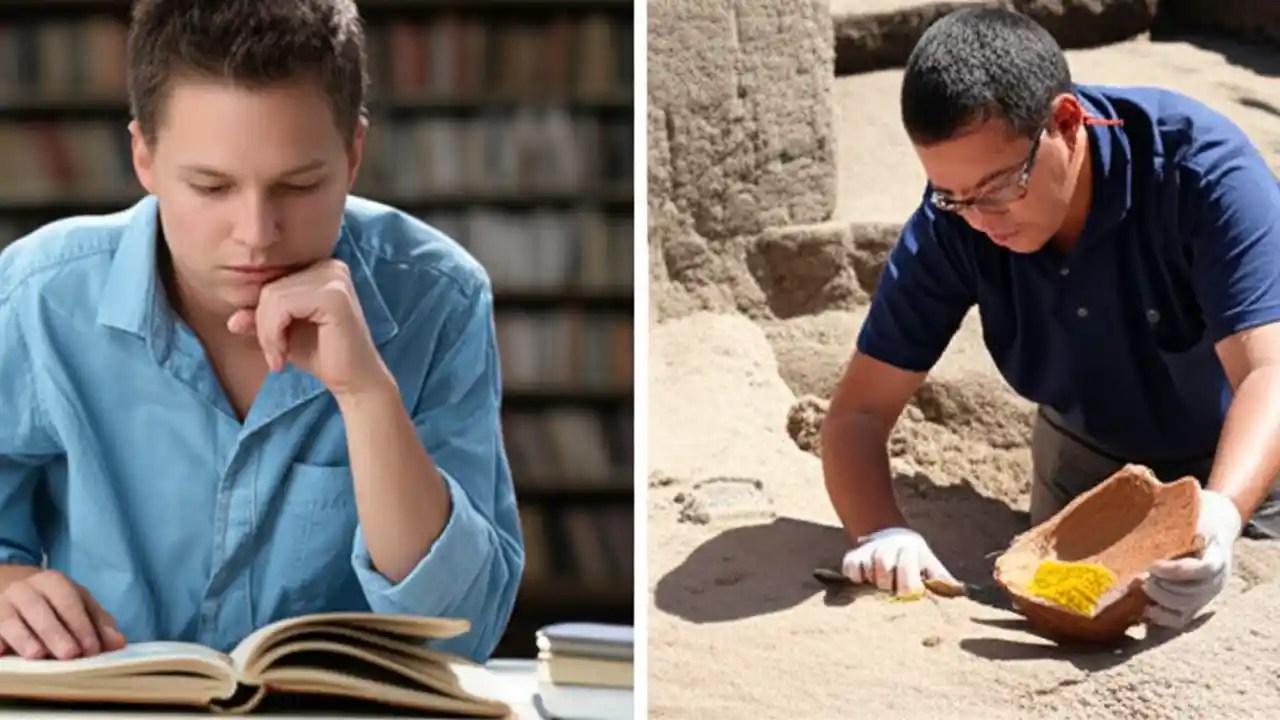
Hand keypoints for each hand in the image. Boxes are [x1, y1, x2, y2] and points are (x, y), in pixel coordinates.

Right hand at [0, 570, 126, 659]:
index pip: (68, 601)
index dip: (80, 625)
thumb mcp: (78, 603)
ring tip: (38, 655)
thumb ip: (98, 622)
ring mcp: (2, 605)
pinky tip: (1, 653)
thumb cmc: (52, 601)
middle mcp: (25, 590)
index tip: (92, 648)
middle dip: (56, 633)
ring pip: (11, 621)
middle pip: (40, 611)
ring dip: (25, 639)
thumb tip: (117, 643)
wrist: (8, 584)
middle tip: (70, 655)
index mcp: (53, 582)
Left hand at [227, 260, 390, 398]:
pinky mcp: (334, 296)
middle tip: (275, 357)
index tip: (271, 348)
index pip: (272, 282)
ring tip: (279, 357)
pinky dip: (274, 334)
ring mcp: (335, 278)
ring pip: (272, 297)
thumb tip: (231, 320)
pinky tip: (285, 355)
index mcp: (321, 269)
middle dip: (263, 327)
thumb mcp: (283, 334)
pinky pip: (283, 306)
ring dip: (267, 334)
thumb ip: (259, 321)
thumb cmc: (323, 355)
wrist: (355, 382)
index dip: (262, 316)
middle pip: (269, 287)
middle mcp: (331, 266)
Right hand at [840, 527, 958, 597]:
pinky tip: (864, 578)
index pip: (906, 581)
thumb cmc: (915, 557)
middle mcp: (889, 548)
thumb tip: (961, 593)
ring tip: (881, 580)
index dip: (908, 589)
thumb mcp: (930, 564)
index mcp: (910, 550)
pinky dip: (855, 576)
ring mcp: (869, 551)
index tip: (911, 589)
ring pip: (868, 572)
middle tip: (893, 585)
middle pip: (883, 577)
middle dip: (889, 586)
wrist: (891, 534)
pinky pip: (850, 569)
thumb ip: (942, 579)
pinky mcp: (853, 555)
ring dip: (874, 581)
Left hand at [1143, 488, 1242, 627]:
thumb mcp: (1193, 506)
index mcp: (1217, 553)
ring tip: (1138, 586)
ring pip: (1186, 608)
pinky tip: (1144, 609)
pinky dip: (1162, 618)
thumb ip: (1178, 509)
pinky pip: (1180, 620)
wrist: (1214, 522)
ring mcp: (1205, 593)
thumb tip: (1147, 488)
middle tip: (1139, 577)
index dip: (1177, 571)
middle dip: (1164, 588)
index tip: (1153, 565)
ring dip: (1160, 601)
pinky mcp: (1194, 602)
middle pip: (1193, 593)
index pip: (1203, 569)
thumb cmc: (1197, 511)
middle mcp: (1216, 578)